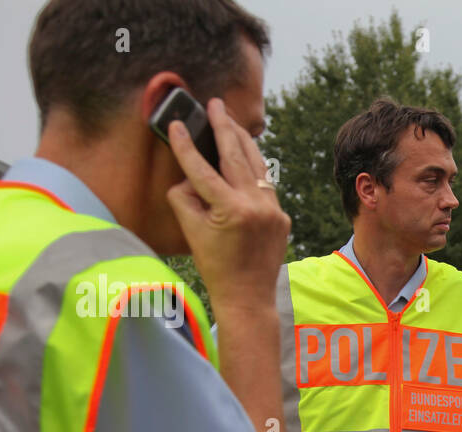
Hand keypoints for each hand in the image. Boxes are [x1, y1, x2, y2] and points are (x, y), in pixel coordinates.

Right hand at [165, 98, 290, 317]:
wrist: (248, 296)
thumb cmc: (215, 266)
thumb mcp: (191, 231)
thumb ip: (185, 198)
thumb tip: (189, 174)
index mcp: (230, 210)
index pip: (202, 169)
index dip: (187, 145)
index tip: (178, 123)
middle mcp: (256, 206)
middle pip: (236, 156)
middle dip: (223, 127)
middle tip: (215, 104)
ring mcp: (273, 210)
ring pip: (256, 166)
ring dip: (243, 142)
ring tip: (230, 122)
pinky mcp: (282, 216)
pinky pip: (265, 185)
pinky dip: (254, 169)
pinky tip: (245, 155)